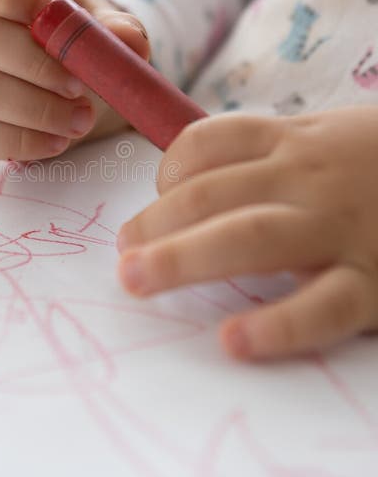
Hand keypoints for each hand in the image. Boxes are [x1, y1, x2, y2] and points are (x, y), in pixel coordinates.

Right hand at [0, 0, 148, 159]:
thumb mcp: (99, 21)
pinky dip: (22, 142)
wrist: (67, 76)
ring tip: (82, 119)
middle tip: (80, 86)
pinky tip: (57, 140)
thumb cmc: (76, 36)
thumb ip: (116, 28)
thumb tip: (129, 41)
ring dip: (37, 110)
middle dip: (37, 66)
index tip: (49, 8)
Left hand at [117, 107, 377, 360]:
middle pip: (214, 192)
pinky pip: (323, 306)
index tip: (155, 202)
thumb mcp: (337, 135)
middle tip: (124, 258)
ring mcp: (343, 228)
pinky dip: (277, 324)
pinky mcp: (376, 282)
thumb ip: (277, 151)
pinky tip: (234, 341)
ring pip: (251, 237)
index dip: (168, 173)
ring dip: (186, 258)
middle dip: (158, 223)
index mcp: (298, 139)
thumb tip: (197, 178)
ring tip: (137, 282)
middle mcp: (311, 177)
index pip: (211, 143)